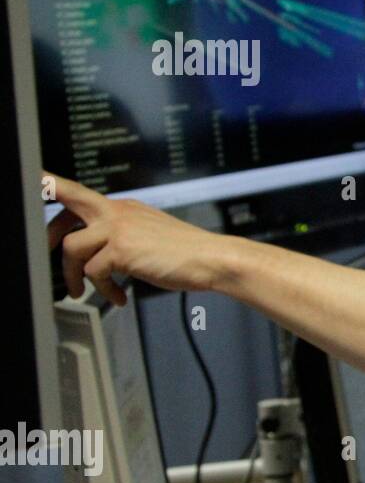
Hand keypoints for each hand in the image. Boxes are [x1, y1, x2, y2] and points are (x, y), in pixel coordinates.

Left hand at [44, 172, 234, 305]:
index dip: (52, 189)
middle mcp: (118, 212)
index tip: (36, 186)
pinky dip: (103, 290)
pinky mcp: (122, 250)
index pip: (79, 193)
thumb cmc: (187, 252)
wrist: (211, 259)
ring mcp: (119, 229)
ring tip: (85, 290)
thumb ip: (123, 237)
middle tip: (47, 251)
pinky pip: (94, 272)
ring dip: (74, 275)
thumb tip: (101, 256)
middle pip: (66, 204)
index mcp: (125, 208)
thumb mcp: (151, 235)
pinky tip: (117, 296)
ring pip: (72, 247)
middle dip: (48, 230)